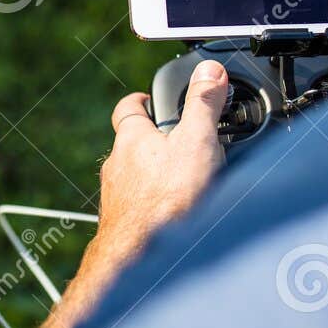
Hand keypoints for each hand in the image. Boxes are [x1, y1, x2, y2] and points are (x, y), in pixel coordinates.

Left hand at [86, 60, 230, 275]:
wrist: (138, 256)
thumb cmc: (165, 201)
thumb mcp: (196, 142)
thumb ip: (203, 104)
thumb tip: (210, 71)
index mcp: (132, 139)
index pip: (128, 108)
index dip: (139, 100)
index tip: (148, 98)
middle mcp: (117, 166)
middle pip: (133, 144)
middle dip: (154, 141)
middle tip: (179, 141)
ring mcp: (117, 196)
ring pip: (135, 177)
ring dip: (155, 174)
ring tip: (184, 180)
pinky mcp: (124, 223)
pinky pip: (140, 205)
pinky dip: (154, 203)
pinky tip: (174, 213)